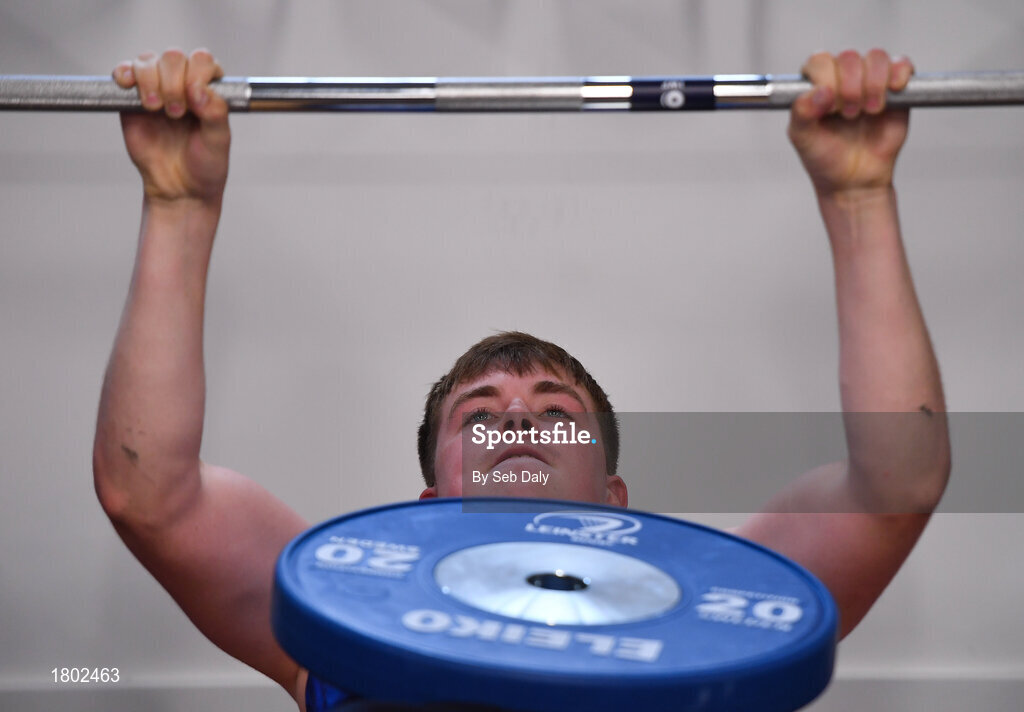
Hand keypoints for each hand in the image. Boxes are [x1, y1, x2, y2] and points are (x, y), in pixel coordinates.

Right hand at [113, 48, 229, 205]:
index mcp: (207, 89)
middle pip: (173, 57)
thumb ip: (216, 114)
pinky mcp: (131, 99)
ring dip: (150, 81)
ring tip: (156, 109)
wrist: (179, 189)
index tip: (195, 101)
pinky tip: (128, 85)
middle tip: (175, 114)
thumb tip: (200, 90)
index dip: (197, 74)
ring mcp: (156, 88)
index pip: (202, 61)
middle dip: (173, 83)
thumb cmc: (204, 165)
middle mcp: (182, 84)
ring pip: (147, 60)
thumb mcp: (219, 142)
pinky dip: (124, 73)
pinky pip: (123, 72)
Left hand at [788, 49, 913, 197]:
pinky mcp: (895, 88)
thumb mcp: (803, 138)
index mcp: (816, 84)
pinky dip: (899, 74)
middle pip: (849, 57)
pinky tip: (892, 93)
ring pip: (876, 57)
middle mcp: (842, 78)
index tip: (830, 107)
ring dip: (873, 84)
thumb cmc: (825, 158)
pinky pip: (903, 64)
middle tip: (850, 115)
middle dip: (850, 87)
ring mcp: (870, 80)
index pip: (820, 61)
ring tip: (869, 111)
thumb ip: (801, 112)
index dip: (827, 79)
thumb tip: (821, 90)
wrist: (855, 180)